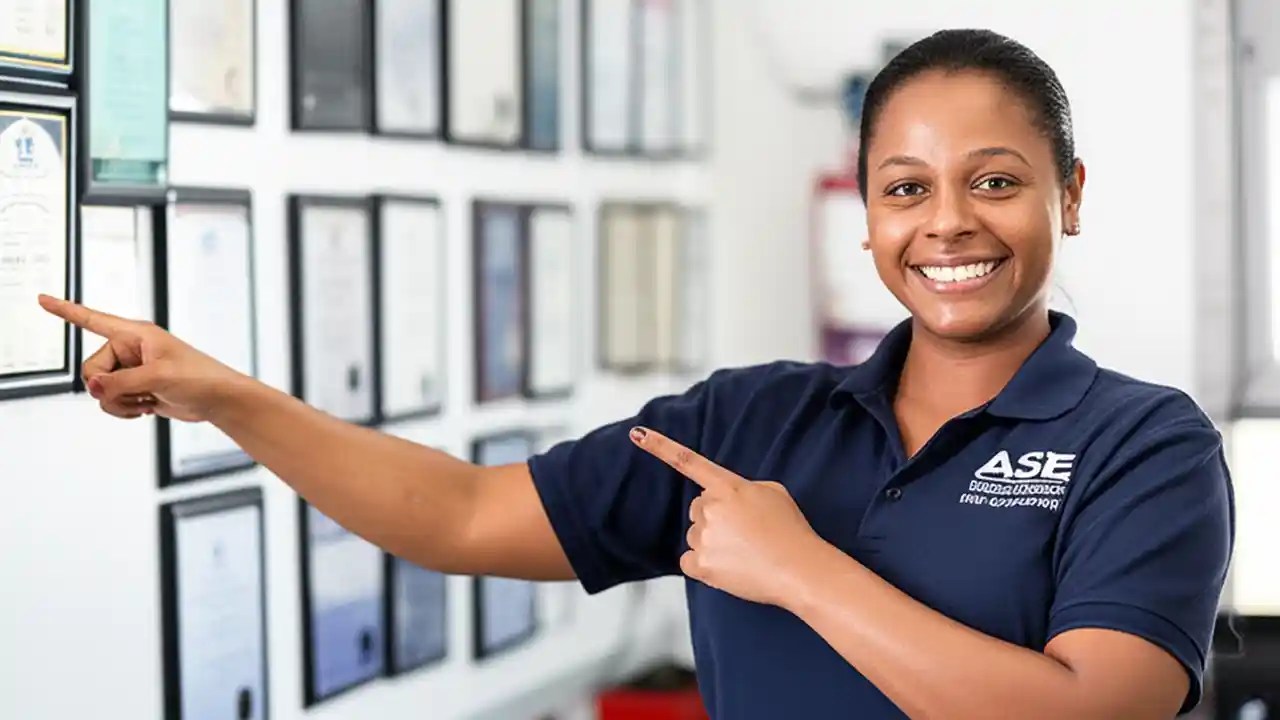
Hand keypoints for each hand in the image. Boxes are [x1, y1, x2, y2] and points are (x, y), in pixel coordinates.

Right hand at [38, 295, 243, 422]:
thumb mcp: (159, 378)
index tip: (42, 299)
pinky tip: (147, 406)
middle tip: (137, 392)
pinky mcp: (135, 388)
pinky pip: (111, 401)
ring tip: (147, 400)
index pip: (93, 320)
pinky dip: (124, 409)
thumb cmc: (200, 378)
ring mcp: (131, 370)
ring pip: (99, 390)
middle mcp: (130, 349)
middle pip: (91, 369)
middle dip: (107, 387)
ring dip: (118, 402)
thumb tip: (93, 388)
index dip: (66, 311)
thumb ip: (121, 382)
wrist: (217, 400)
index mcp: (135, 334)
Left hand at [629, 425, 830, 609]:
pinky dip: (704, 565)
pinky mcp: (702, 565)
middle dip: (715, 517)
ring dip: (713, 542)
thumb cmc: (791, 531)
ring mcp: (705, 537)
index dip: (660, 446)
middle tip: (745, 532)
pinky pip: (689, 561)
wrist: (800, 569)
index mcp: (729, 487)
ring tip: (745, 552)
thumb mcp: (774, 493)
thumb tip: (730, 500)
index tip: (637, 433)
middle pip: (698, 508)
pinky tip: (729, 566)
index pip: (689, 461)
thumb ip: (743, 488)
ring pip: (696, 536)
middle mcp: (711, 508)